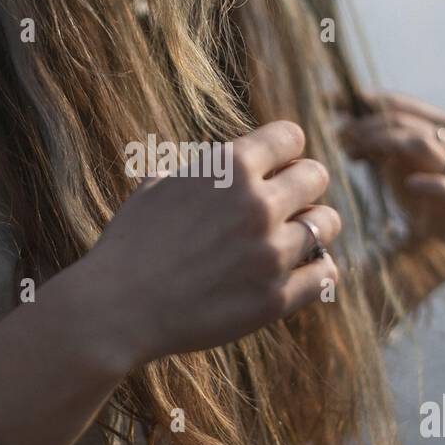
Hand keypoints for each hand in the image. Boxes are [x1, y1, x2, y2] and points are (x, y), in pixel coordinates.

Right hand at [84, 121, 340, 368]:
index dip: (283, 151)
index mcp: (230, 167)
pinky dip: (317, 269)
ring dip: (312, 227)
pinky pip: (326, 273)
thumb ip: (206, 168)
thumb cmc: (130, 244)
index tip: (275, 168)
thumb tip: (233, 161)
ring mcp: (271, 253)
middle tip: (286, 204)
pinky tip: (299, 271)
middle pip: (316, 176)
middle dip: (302, 186)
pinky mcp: (276, 298)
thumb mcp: (160, 185)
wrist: (117, 308)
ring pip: (328, 223)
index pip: (291, 136)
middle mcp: (259, 204)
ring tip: (293, 239)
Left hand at [338, 92, 444, 281]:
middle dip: (369, 124)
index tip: (330, 100)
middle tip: (340, 134)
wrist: (440, 250)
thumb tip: (341, 121)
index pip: (400, 105)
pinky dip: (432, 183)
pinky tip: (410, 184)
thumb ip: (371, 143)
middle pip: (409, 121)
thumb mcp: (388, 167)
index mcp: (435, 132)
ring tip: (356, 152)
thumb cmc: (413, 203)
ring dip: (387, 142)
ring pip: (428, 144)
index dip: (366, 100)